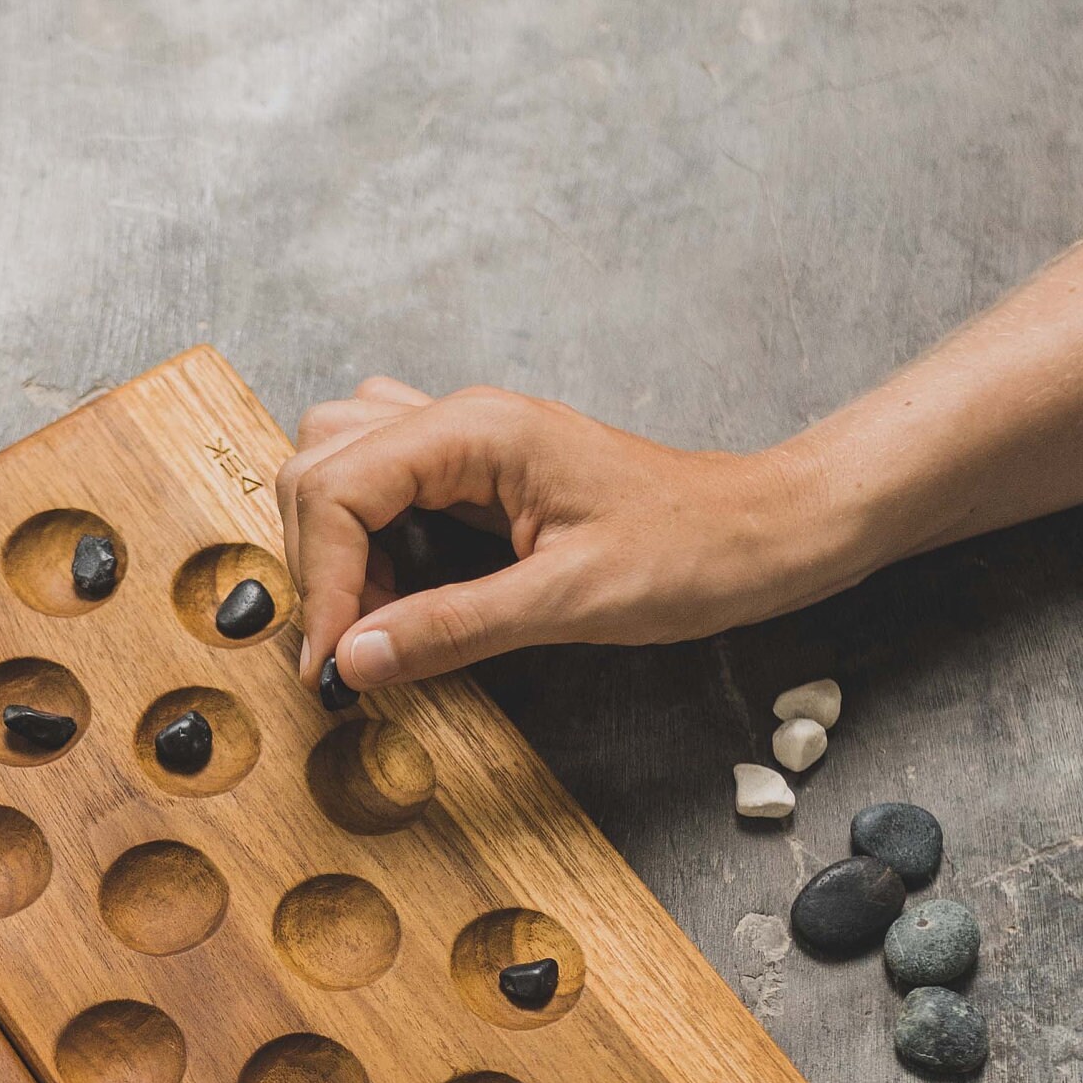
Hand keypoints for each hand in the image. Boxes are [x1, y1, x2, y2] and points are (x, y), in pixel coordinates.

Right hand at [277, 377, 853, 690]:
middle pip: (319, 462)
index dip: (322, 581)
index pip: (338, 486)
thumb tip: (355, 658)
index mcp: (477, 432)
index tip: (333, 662)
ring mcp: (468, 439)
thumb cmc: (692, 550)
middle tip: (352, 645)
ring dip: (335, 541)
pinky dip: (366, 534)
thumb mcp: (570, 603)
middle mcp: (461, 420)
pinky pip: (383, 478)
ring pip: (339, 460)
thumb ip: (452, 627)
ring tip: (377, 614)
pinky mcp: (480, 469)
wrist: (764, 531)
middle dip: (319, 561)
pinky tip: (400, 587)